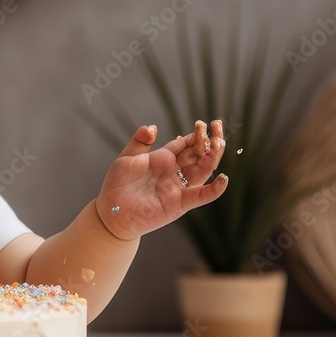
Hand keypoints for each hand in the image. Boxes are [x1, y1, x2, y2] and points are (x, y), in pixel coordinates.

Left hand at [94, 120, 227, 240]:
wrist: (112, 212)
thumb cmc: (117, 185)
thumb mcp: (126, 159)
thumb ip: (139, 142)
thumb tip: (152, 127)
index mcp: (162, 159)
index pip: (184, 144)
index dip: (195, 135)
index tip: (203, 124)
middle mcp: (174, 172)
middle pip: (198, 154)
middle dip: (209, 140)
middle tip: (217, 126)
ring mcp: (179, 187)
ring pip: (203, 170)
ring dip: (213, 157)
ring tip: (220, 143)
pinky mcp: (180, 204)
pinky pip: (201, 196)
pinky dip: (214, 189)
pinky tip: (223, 179)